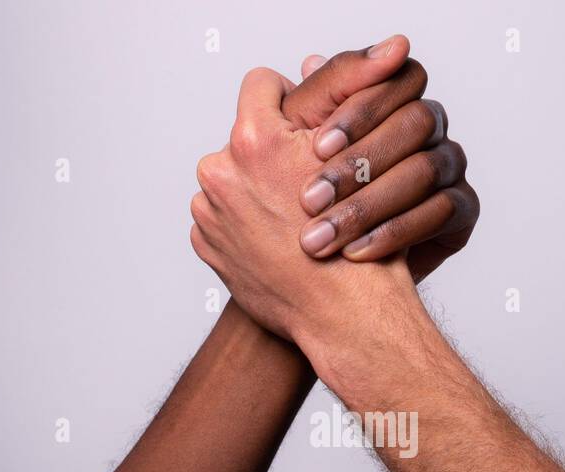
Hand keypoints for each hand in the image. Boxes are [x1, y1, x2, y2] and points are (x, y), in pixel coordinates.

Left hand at [191, 68, 412, 343]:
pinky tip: (278, 244)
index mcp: (254, 141)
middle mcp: (220, 173)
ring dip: (258, 192)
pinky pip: (222, 219)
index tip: (311, 132)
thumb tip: (316, 60)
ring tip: (297, 220)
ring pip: (234, 180)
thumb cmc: (358, 242)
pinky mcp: (206, 246)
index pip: (263, 85)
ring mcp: (208, 213)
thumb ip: (332, 101)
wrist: (345, 318)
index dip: (291, 103)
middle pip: (246, 138)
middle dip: (272, 156)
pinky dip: (245, 227)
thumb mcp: (356, 157)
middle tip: (309, 184)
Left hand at [296, 58, 478, 282]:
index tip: (317, 147)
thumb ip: (310, 106)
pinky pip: (440, 212)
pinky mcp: (464, 208)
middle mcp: (430, 126)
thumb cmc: (319, 196)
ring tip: (324, 235)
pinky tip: (356, 252)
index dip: (361, 110)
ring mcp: (450, 165)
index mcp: (396, 99)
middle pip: (415, 121)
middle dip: (359, 162)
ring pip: (424, 169)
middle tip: (310, 198)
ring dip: (368, 205)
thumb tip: (308, 61)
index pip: (398, 79)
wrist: (336, 268)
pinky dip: (394, 232)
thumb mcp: (301, 148)